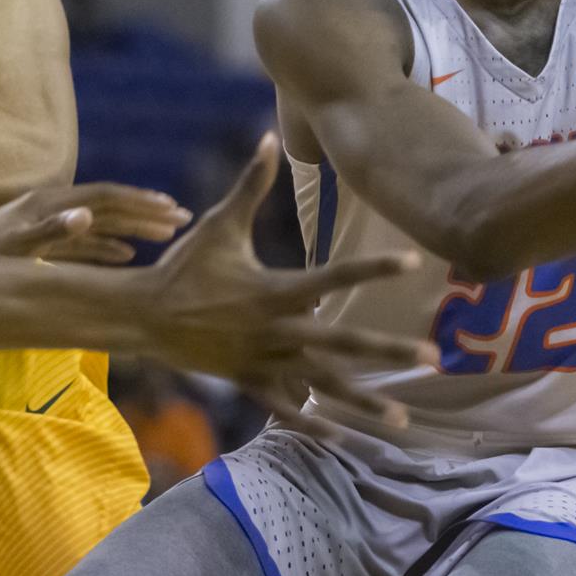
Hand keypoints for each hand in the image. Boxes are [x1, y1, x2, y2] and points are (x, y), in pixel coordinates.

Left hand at [0, 181, 192, 262]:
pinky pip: (84, 242)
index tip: (171, 210)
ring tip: (167, 234)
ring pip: (101, 222)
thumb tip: (88, 217)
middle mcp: (52, 206)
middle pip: (108, 204)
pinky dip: (108, 247)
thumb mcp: (13, 246)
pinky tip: (127, 256)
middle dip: (146, 210)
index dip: (139, 202)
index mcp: (49, 201)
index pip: (105, 196)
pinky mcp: (40, 241)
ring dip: (133, 227)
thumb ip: (50, 232)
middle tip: (184, 218)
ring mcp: (47, 223)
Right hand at [128, 134, 429, 425]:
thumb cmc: (184, 267)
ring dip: (364, 403)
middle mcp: (277, 330)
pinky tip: (345, 438)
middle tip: (432, 357)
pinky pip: (286, 409)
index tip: (413, 262)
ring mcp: (265, 361)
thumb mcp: (219, 224)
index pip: (335, 275)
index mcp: (276, 290)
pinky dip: (314, 424)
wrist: (143, 317)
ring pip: (323, 385)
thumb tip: (267, 136)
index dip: (374, 268)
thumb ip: (251, 184)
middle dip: (388, 352)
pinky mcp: (250, 383)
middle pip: (343, 343)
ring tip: (402, 418)